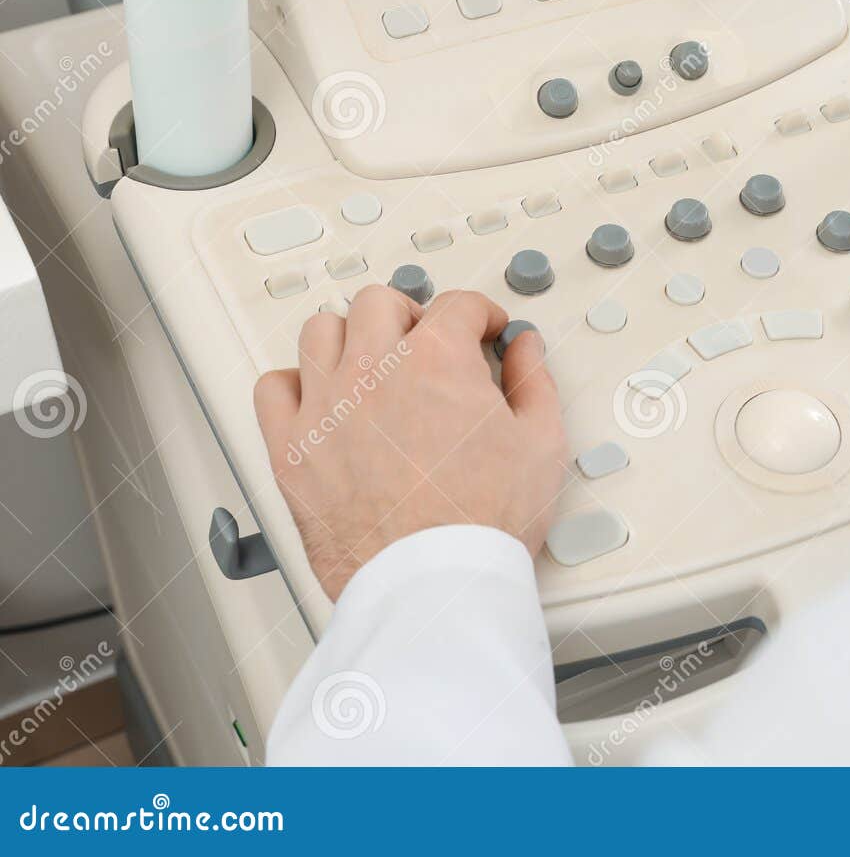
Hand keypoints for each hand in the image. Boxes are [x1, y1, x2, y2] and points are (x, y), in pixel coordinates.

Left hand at [253, 287, 566, 599]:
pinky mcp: (292, 450)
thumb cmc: (483, 522)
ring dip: (351, 335)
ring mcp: (325, 407)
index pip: (457, 305)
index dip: (480, 314)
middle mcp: (373, 371)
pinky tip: (319, 397)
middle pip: (381, 302)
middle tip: (429, 340)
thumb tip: (524, 350)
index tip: (485, 330)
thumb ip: (534, 383)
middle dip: (412, 313)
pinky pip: (273, 388)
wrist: (433, 581)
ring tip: (371, 359)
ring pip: (321, 331)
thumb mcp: (542, 444)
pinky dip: (293, 383)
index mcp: (437, 360)